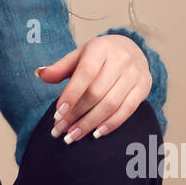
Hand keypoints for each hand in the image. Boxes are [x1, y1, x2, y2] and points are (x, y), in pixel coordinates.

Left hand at [35, 35, 150, 143]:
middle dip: (76, 114)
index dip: (71, 95)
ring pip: (111, 103)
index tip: (58, 114)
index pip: (85, 73)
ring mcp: (134, 73)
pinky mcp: (144, 86)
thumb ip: (60, 67)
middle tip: (60, 130)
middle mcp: (120, 59)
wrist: (131, 48)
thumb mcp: (79, 56)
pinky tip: (96, 133)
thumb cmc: (99, 56)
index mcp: (100, 48)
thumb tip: (41, 74)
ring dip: (90, 123)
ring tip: (74, 136)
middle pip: (96, 92)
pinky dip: (112, 124)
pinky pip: (128, 109)